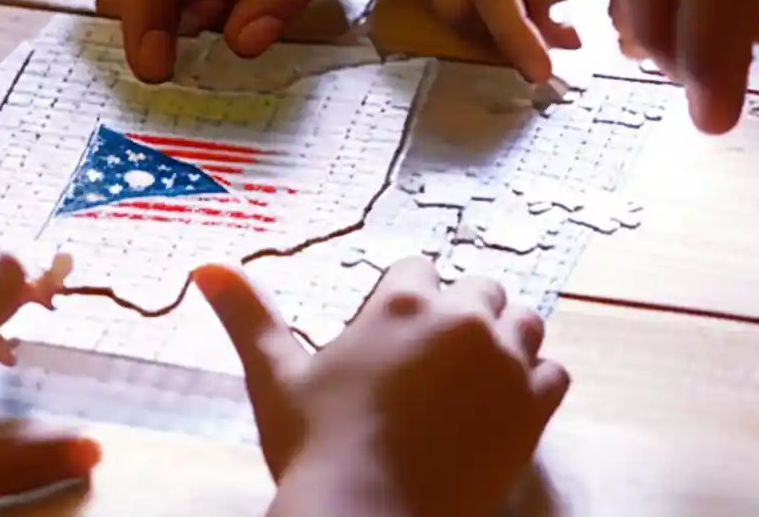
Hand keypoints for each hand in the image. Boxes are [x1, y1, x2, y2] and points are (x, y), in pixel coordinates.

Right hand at [194, 258, 568, 516]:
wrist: (370, 516)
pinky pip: (554, 373)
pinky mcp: (533, 408)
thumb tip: (205, 267)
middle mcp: (460, 319)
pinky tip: (506, 403)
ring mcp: (503, 362)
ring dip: (504, 337)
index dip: (406, 296)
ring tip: (474, 373)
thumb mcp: (277, 376)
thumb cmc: (317, 446)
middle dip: (460, 311)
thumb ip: (247, 315)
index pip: (418, 267)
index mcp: (401, 302)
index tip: (393, 330)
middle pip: (480, 288)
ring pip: (524, 322)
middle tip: (434, 356)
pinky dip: (534, 382)